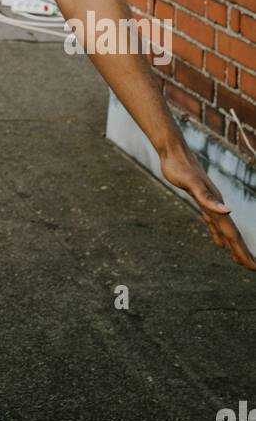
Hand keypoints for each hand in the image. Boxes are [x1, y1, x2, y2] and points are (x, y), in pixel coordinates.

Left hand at [159, 141, 255, 268]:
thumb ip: (208, 198)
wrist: (173, 151)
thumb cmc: (180, 167)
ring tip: (238, 259)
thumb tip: (228, 211)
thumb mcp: (192, 183)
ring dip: (232, 245)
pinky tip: (218, 242)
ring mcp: (209, 202)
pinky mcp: (199, 199)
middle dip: (241, 252)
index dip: (242, 251)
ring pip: (224, 229)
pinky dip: (216, 233)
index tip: (252, 267)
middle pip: (232, 234)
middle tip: (251, 269)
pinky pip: (212, 222)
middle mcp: (216, 205)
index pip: (233, 234)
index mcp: (216, 205)